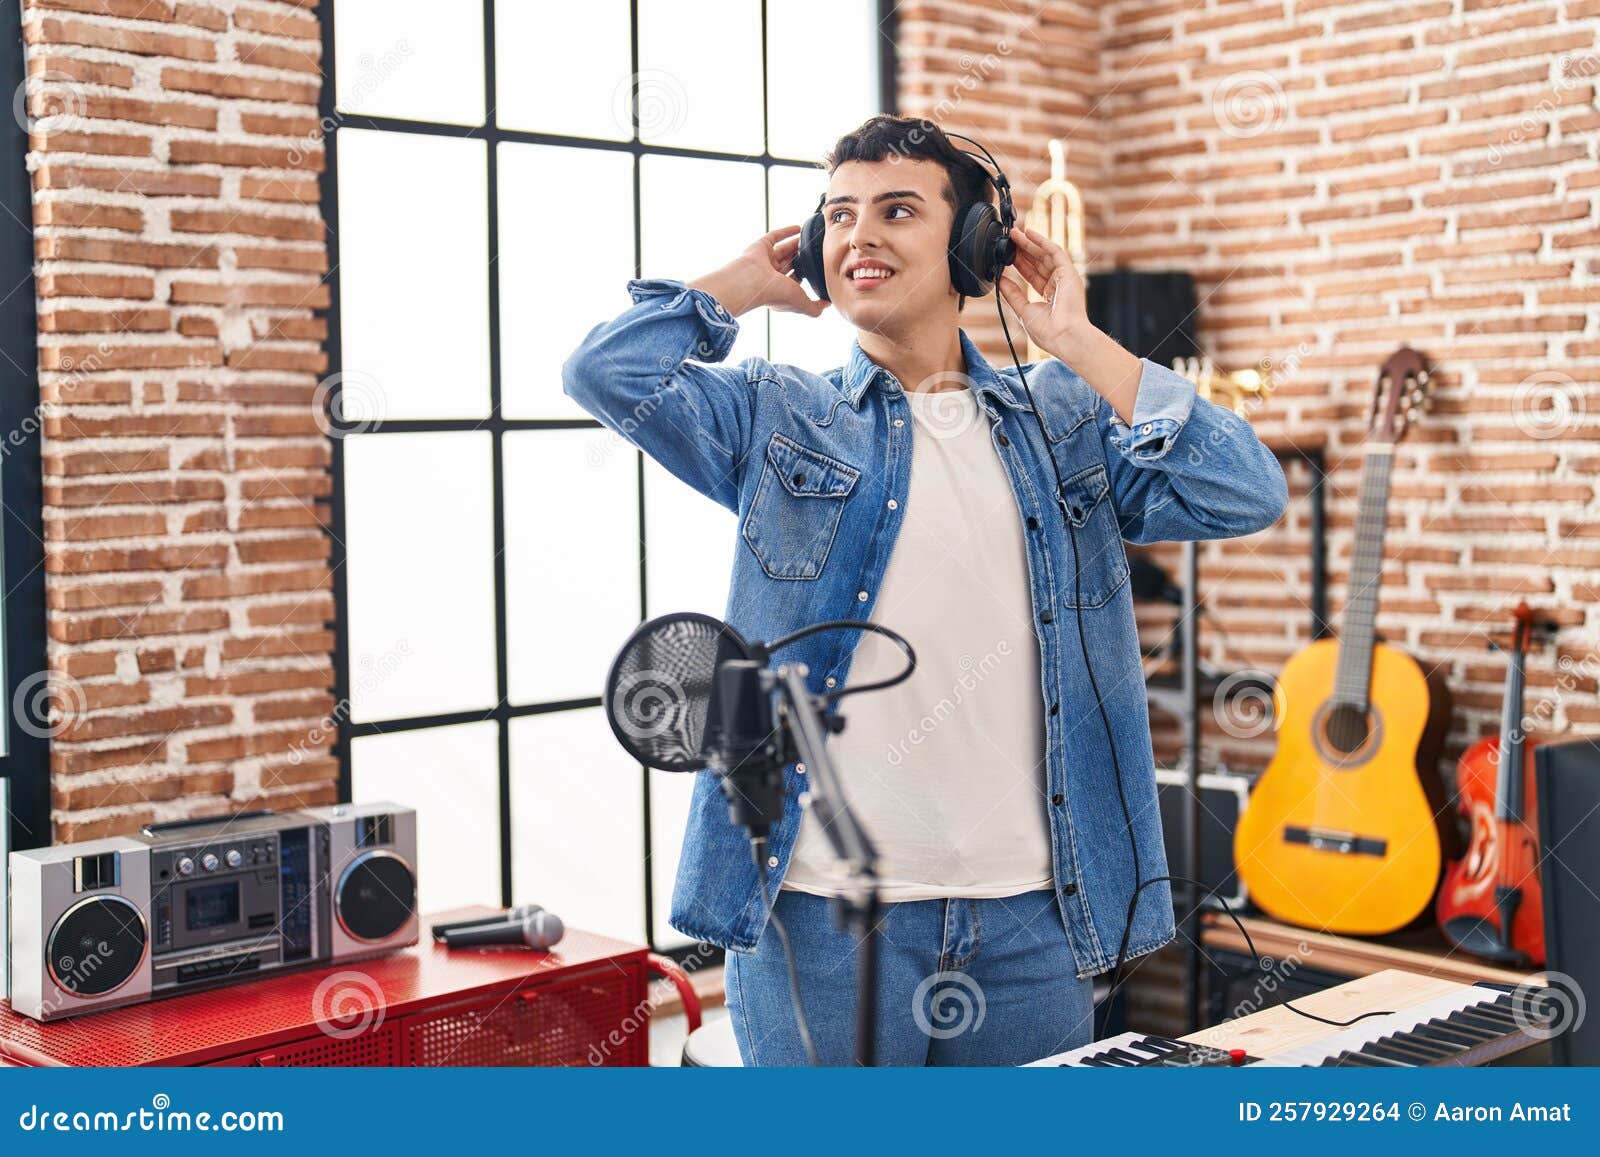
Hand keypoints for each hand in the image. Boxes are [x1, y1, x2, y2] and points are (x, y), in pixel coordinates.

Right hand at [688, 225, 829, 318]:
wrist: (751, 281)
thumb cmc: (774, 294)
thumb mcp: (801, 304)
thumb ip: (815, 308)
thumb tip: (827, 304)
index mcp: (778, 291)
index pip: (794, 282)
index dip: (805, 277)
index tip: (816, 271)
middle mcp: (771, 277)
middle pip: (789, 264)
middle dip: (800, 259)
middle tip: (814, 251)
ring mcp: (765, 261)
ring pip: (783, 251)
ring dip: (795, 245)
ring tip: (809, 239)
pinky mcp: (760, 247)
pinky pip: (774, 237)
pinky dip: (786, 232)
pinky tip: (798, 228)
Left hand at [998, 225, 1141, 420]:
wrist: (1064, 337)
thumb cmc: (1048, 332)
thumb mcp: (1023, 311)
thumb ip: (1012, 294)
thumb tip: (1000, 280)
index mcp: (1049, 296)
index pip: (1032, 275)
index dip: (1019, 264)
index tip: (1006, 255)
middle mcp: (1058, 285)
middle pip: (1038, 262)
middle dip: (1023, 250)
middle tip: (1008, 239)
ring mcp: (1064, 278)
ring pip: (1045, 255)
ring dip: (1030, 243)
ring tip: (1014, 233)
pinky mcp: (1069, 272)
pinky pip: (1055, 252)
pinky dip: (1042, 242)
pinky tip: (1030, 234)